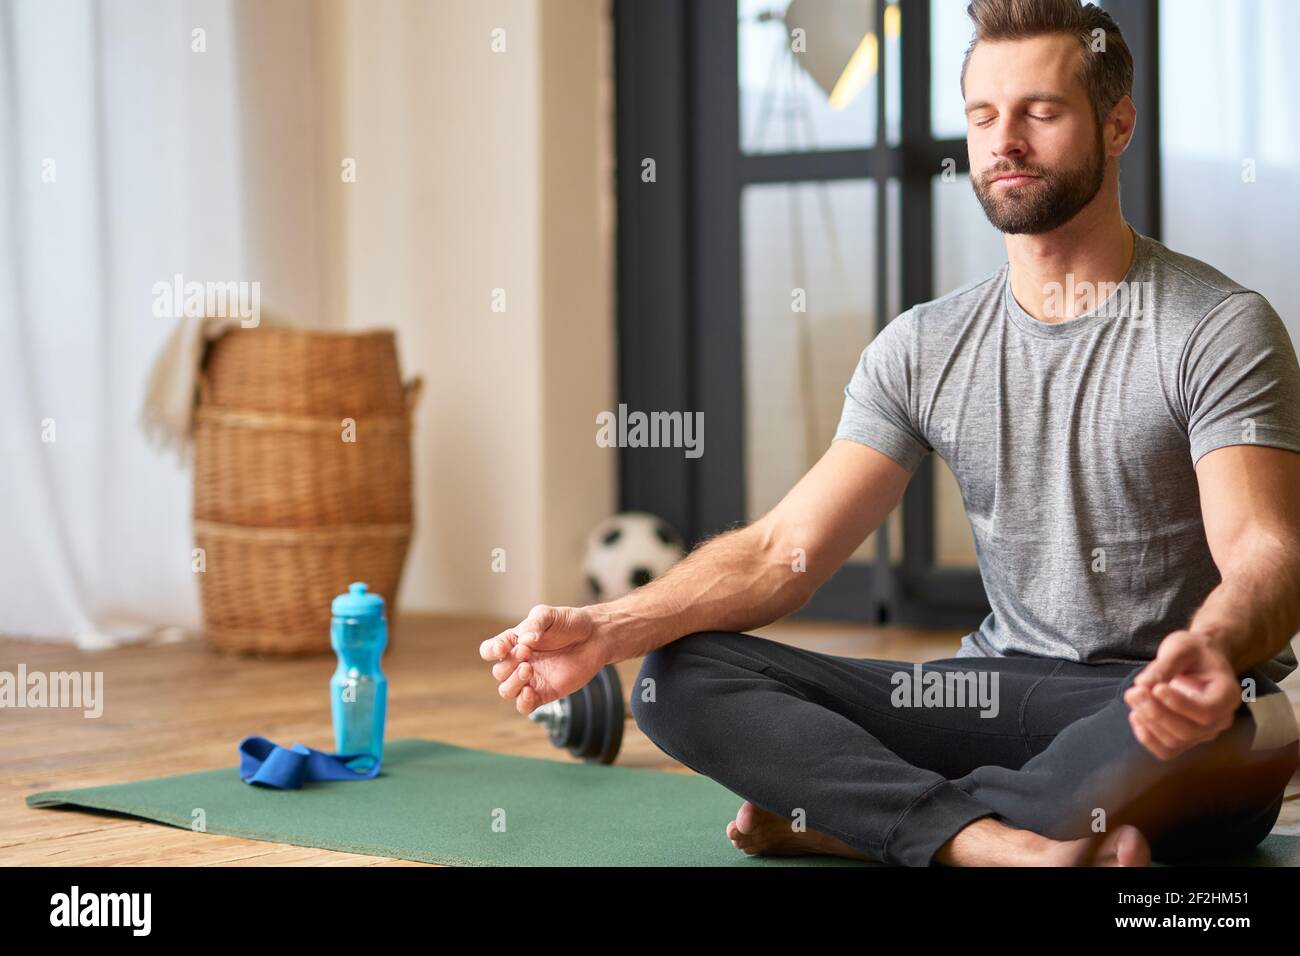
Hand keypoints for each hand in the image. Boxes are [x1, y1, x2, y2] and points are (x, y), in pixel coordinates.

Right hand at [478, 604, 608, 715]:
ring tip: (528, 669)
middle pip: (499, 672)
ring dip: (512, 683)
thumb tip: (525, 641)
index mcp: (514, 642)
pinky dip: (522, 702)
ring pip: (507, 691)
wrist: (595, 637)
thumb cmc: (570, 623)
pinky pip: (525, 706)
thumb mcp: (549, 615)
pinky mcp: (545, 693)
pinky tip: (529, 691)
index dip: (491, 651)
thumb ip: (534, 624)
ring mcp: (531, 679)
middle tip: (527, 654)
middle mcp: (519, 662)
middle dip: (509, 664)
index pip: (490, 650)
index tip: (502, 648)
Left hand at [1123, 629, 1239, 760]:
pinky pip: (1167, 750)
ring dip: (1148, 722)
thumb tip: (1143, 684)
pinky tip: (1136, 716)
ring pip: (1175, 742)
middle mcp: (1220, 719)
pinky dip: (1148, 738)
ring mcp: (1203, 732)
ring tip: (1132, 696)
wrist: (1198, 659)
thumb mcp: (1181, 648)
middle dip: (1156, 713)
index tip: (1156, 688)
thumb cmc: (1193, 651)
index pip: (1207, 712)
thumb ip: (1165, 665)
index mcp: (1227, 696)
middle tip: (1133, 691)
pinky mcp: (1186, 738)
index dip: (1179, 704)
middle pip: (1188, 731)